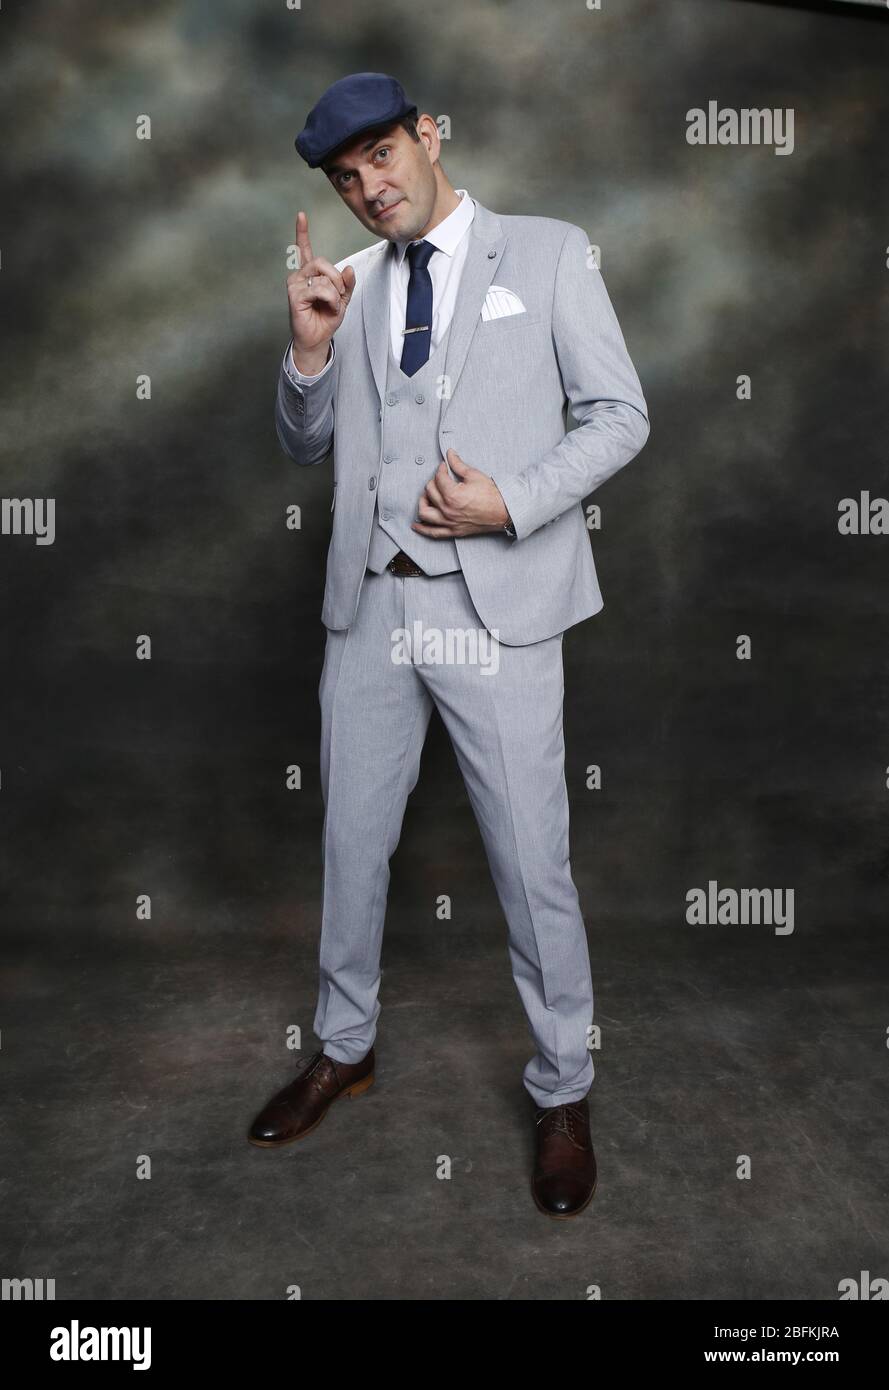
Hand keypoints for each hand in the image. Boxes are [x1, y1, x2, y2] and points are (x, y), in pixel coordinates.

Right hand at [286, 210, 355, 370]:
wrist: (318, 339)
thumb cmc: (326, 318)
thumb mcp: (343, 299)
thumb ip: (347, 283)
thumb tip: (349, 268)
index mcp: (309, 274)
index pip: (304, 249)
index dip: (302, 232)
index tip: (301, 215)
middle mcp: (299, 276)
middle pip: (322, 262)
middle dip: (337, 279)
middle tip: (339, 296)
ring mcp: (294, 284)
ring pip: (323, 277)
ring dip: (335, 293)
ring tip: (332, 306)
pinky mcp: (294, 295)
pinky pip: (320, 289)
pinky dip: (330, 299)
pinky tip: (327, 308)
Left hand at [411, 449, 510, 537]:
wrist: (504, 511)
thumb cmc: (492, 495)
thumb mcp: (474, 475)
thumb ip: (458, 464)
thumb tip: (450, 454)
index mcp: (452, 495)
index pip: (438, 478)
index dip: (440, 469)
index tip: (444, 467)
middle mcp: (448, 510)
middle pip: (429, 492)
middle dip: (433, 482)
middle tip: (440, 478)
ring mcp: (449, 522)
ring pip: (425, 513)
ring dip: (422, 503)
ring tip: (425, 497)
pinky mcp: (453, 531)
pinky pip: (433, 532)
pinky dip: (422, 529)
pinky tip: (416, 525)